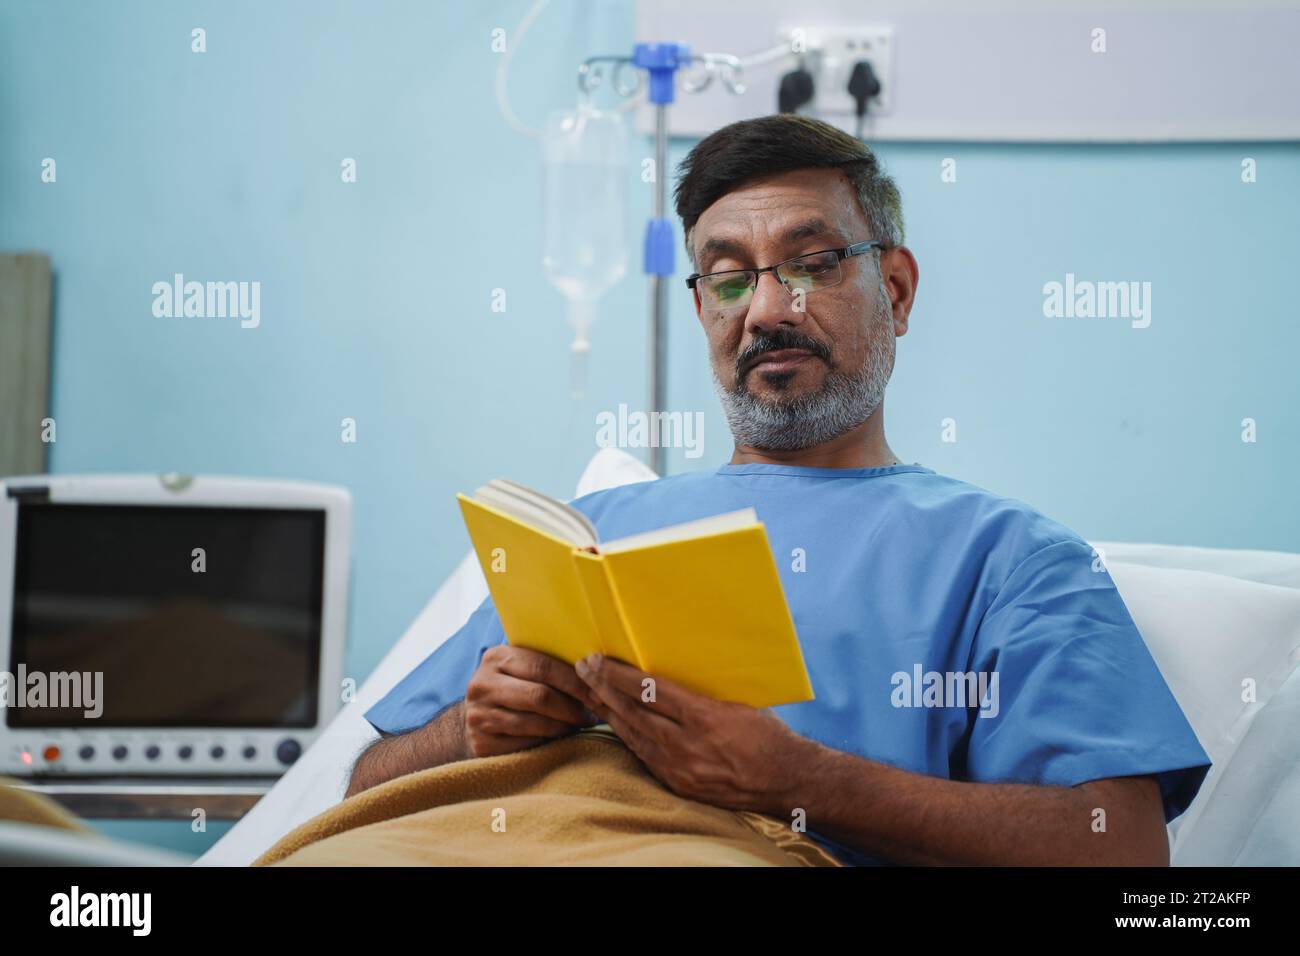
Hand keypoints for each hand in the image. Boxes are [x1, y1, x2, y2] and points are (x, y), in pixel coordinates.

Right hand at [462, 645, 600, 758]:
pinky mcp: (481, 743)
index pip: (542, 666)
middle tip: (592, 714)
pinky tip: (560, 738)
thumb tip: (594, 668)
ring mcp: (478, 715)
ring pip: (534, 723)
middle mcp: (482, 684)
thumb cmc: (511, 687)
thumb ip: (546, 663)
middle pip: (539, 696)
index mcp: (496, 657)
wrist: (476, 717)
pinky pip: (525, 744)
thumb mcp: (520, 668)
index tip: (597, 692)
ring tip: (580, 725)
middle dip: (572, 707)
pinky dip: (548, 742)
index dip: (574, 681)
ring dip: (565, 726)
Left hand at [575, 653, 812, 814]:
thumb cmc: (766, 734)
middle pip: (632, 711)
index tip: (597, 659)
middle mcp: (686, 745)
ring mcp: (679, 768)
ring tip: (589, 691)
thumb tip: (668, 670)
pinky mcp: (678, 784)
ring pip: (632, 734)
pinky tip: (614, 721)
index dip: (617, 674)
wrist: (786, 781)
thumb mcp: (736, 702)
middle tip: (583, 668)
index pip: (648, 690)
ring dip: (607, 711)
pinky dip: (626, 734)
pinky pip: (643, 754)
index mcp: (704, 717)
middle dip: (603, 688)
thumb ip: (699, 691)